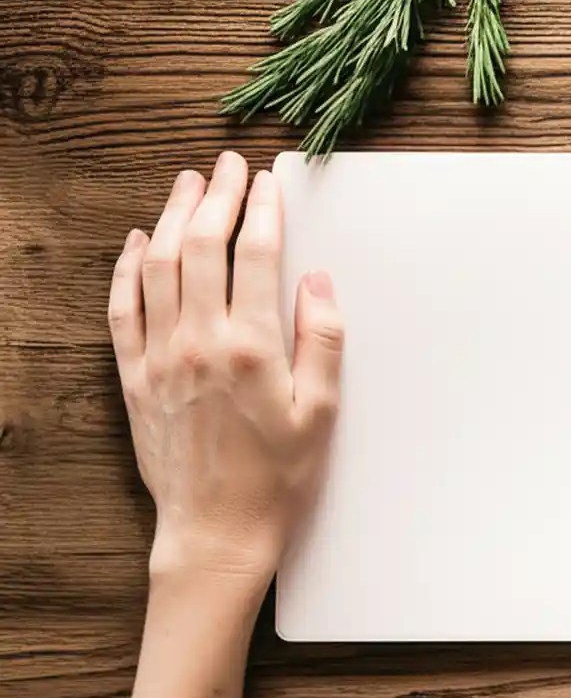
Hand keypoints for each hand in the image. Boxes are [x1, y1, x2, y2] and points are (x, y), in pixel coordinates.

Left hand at [109, 152, 342, 697]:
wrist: (216, 531)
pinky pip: (122, 309)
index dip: (263, 210)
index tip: (269, 182)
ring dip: (172, 218)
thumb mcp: (321, 412)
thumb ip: (321, 341)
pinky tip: (137, 243)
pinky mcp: (134, 379)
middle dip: (216, 197)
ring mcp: (159, 358)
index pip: (255, 256)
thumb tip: (317, 281)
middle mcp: (198, 342)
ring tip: (187, 186)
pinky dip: (127, 269)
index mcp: (250, 347)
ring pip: (158, 267)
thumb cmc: (276, 477)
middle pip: (202, 247)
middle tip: (227, 166)